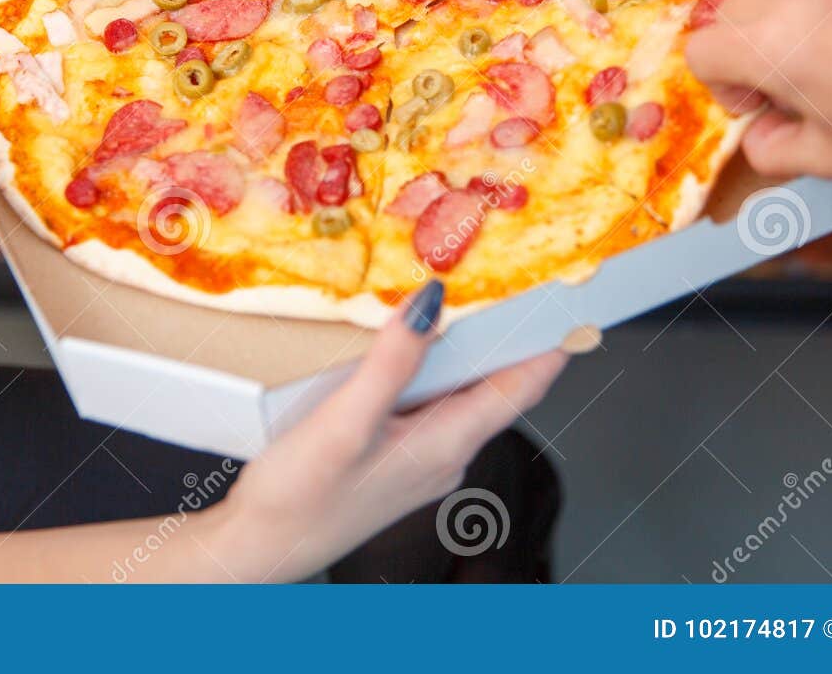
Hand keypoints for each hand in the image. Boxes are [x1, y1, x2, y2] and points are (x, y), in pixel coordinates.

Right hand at [205, 281, 566, 582]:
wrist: (256, 550)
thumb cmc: (298, 499)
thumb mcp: (344, 422)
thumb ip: (392, 361)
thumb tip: (433, 302)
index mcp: (448, 444)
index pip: (522, 386)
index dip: (550, 342)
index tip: (575, 302)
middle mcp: (445, 454)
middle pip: (495, 385)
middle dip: (508, 335)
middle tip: (515, 280)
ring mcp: (419, 459)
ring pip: (459, 393)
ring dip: (465, 350)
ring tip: (465, 299)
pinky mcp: (392, 459)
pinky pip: (427, 403)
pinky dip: (428, 369)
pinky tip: (404, 348)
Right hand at [683, 0, 831, 180]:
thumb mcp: (831, 159)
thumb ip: (770, 147)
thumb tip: (759, 132)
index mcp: (774, 47)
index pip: (700, 52)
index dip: (722, 86)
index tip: (760, 104)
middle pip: (731, 16)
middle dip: (748, 51)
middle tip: (794, 85)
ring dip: (791, 24)